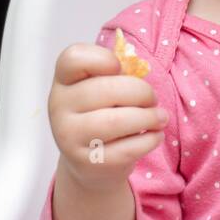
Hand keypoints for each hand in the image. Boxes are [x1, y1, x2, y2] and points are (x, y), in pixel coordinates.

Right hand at [47, 41, 167, 193]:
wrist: (88, 162)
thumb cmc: (101, 114)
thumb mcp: (100, 90)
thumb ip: (114, 75)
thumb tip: (139, 69)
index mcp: (64, 81)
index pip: (72, 58)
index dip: (101, 58)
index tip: (118, 68)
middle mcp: (59, 107)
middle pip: (107, 89)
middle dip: (142, 92)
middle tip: (153, 100)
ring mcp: (70, 137)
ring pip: (116, 121)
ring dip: (149, 117)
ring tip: (160, 118)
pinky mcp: (88, 162)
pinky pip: (127, 148)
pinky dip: (151, 139)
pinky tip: (155, 135)